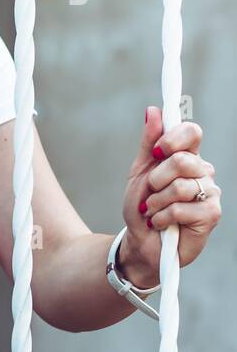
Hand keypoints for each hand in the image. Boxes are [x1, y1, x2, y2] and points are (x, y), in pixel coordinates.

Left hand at [119, 106, 221, 283]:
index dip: (172, 138)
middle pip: (182, 160)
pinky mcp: (212, 215)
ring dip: (156, 202)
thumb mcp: (139, 172)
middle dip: (156, 179)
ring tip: (153, 211)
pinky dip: (163, 217)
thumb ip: (148, 142)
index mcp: (187, 157)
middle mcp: (202, 172)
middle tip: (150, 192)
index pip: (191, 132)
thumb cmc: (142, 206)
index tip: (156, 151)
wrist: (140, 241)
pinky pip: (182, 208)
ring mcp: (210, 193)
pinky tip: (161, 223)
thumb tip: (153, 110)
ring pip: (180, 186)